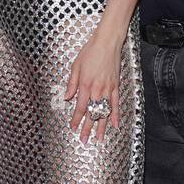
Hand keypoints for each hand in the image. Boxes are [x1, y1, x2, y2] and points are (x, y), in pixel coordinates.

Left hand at [63, 27, 122, 143]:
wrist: (107, 42)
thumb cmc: (91, 51)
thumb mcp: (75, 66)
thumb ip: (71, 84)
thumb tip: (67, 97)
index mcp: (85, 85)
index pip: (79, 107)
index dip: (76, 120)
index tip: (73, 128)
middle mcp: (96, 90)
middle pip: (91, 113)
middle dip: (87, 128)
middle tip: (85, 140)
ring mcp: (107, 89)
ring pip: (104, 112)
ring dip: (102, 127)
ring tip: (100, 139)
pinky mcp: (116, 86)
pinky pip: (115, 104)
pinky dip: (116, 115)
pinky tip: (115, 125)